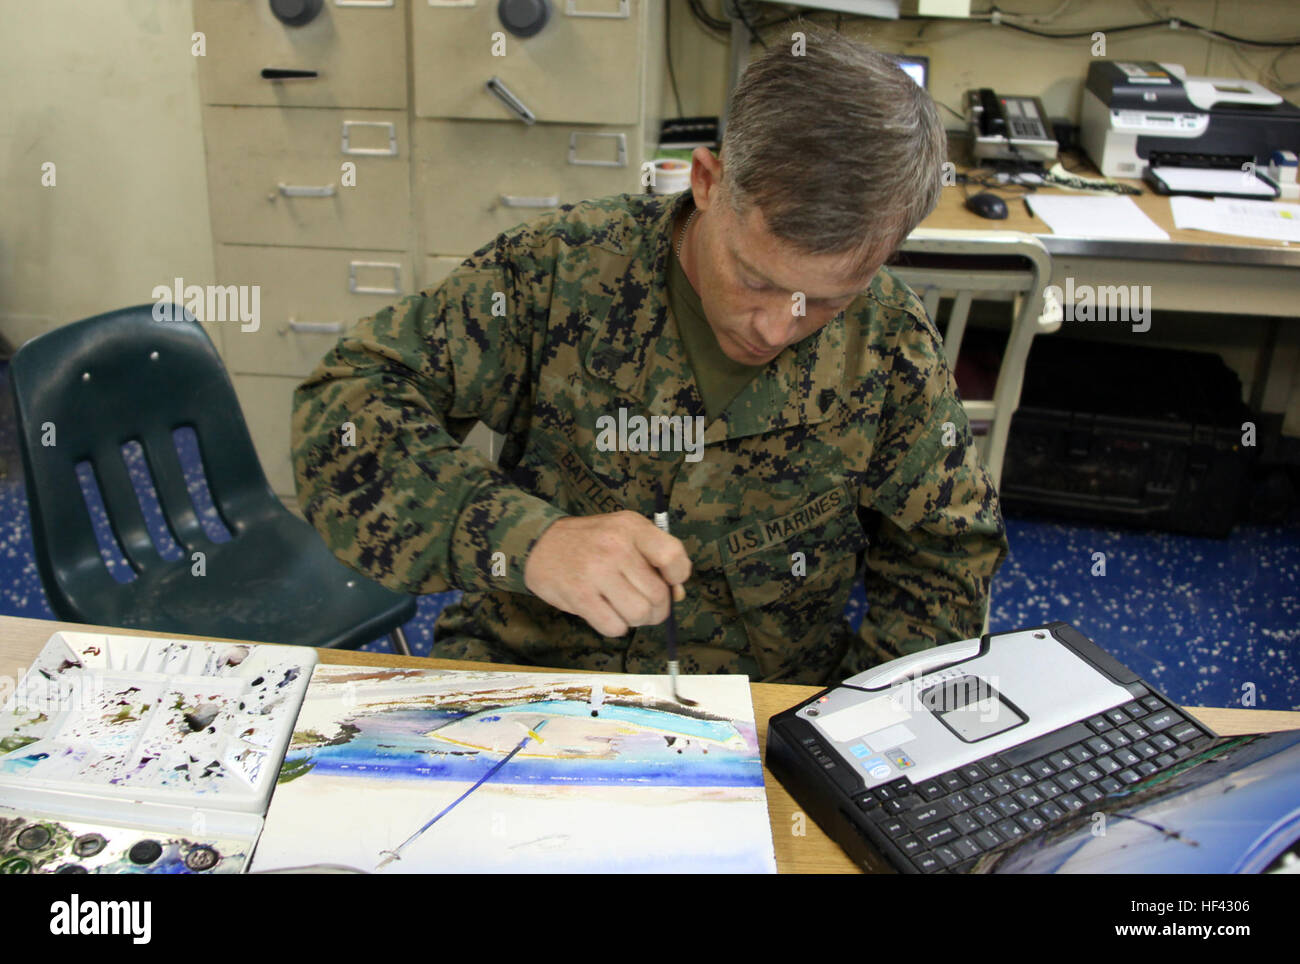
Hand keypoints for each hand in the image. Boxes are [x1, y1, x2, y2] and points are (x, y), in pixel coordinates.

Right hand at [524, 511, 690, 636]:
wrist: (540, 543)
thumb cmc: (591, 542)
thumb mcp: (625, 533)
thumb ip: (654, 558)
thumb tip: (677, 594)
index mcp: (632, 527)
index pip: (672, 556)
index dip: (678, 577)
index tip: (669, 582)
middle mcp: (616, 547)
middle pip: (658, 595)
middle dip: (657, 609)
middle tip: (644, 605)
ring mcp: (596, 572)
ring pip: (639, 614)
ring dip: (637, 620)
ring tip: (625, 609)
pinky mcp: (579, 595)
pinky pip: (614, 627)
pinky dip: (616, 627)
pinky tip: (606, 613)